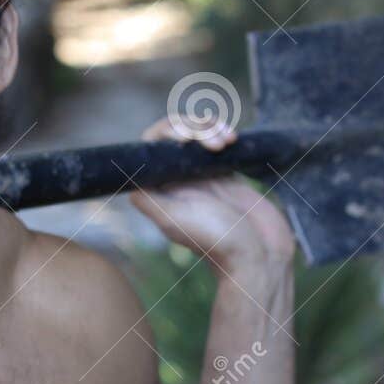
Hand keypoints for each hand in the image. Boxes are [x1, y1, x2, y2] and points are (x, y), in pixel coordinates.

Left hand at [129, 117, 295, 272]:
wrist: (257, 255)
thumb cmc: (217, 241)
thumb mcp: (175, 221)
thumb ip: (149, 199)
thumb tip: (126, 176)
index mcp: (159, 189)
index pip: (152, 146)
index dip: (167, 132)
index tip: (187, 138)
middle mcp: (177, 180)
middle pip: (174, 134)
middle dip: (194, 128)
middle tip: (216, 145)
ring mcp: (201, 174)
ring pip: (196, 134)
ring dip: (210, 128)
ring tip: (227, 141)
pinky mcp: (223, 172)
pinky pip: (216, 140)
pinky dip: (223, 132)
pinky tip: (233, 139)